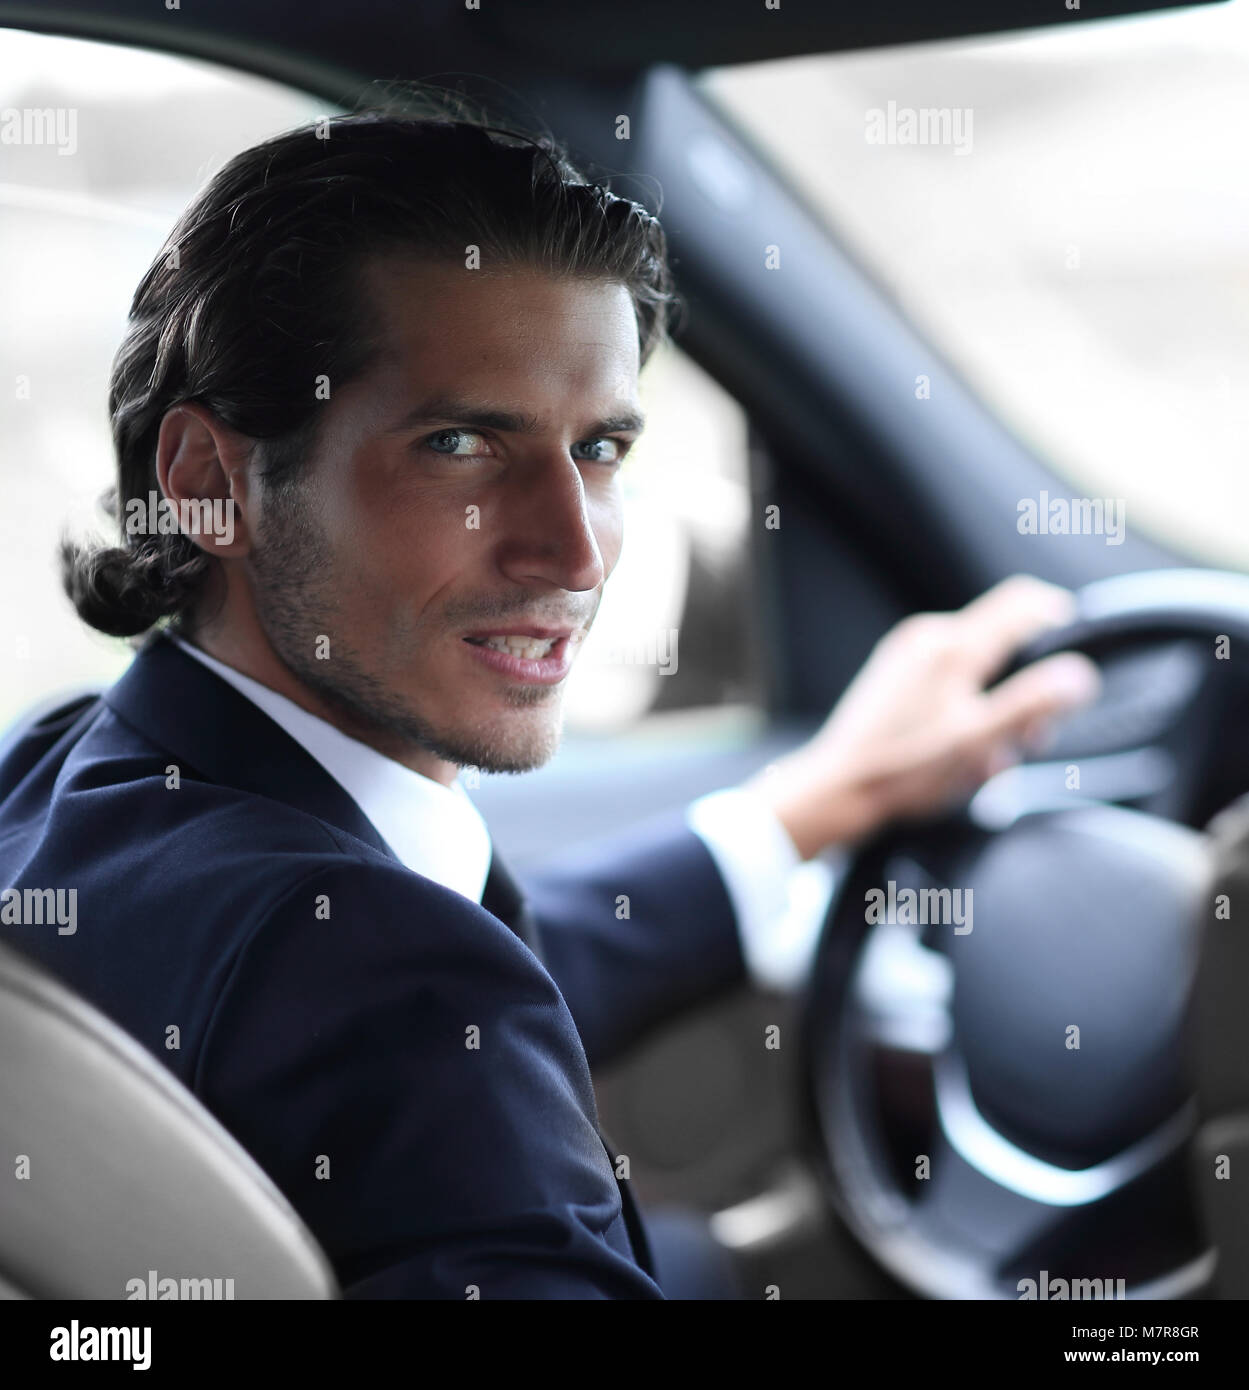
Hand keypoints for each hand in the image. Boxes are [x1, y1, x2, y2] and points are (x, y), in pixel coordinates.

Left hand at [743, 575, 1101, 860]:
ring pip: (979, 666)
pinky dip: (968, 712)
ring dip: (997, 711)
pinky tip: (960, 755)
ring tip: (985, 762)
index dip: (1061, 622)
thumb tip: (1081, 673)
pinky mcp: (897, 674)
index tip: (1075, 664)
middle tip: (1026, 742)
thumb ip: (1032, 703)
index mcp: (953, 646)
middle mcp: (929, 637)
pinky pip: (950, 679)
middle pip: (1005, 642)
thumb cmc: (903, 770)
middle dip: (1027, 691)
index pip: (1024, 602)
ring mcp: (909, 653)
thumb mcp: (977, 742)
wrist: (836, 789)